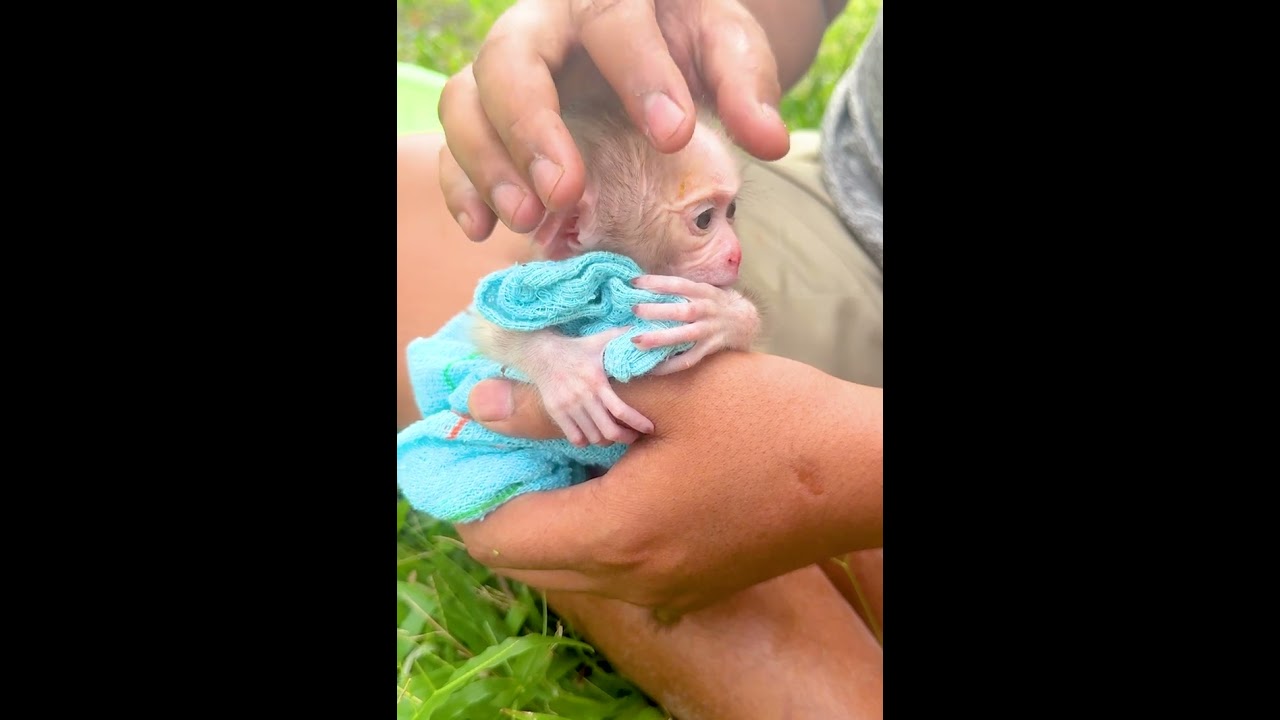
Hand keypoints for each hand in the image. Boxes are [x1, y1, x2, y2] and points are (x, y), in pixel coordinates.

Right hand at [437, 0, 789, 241]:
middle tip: (567, 191)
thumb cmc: (687, 47)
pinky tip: (484, 229)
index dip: (639, 73)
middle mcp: (541, 27)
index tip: (674, 133)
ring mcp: (504, 72)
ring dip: (489, 165)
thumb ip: (746, 83)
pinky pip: (452, 146)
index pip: (611, 19)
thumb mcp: (725, 49)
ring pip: (465, 101)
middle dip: (532, 127)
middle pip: (509, 58)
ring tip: (530, 219)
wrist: (653, 54)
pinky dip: (461, 188)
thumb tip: (770, 140)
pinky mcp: (486, 117)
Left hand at [460, 351, 882, 615]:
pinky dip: (590, 522)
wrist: (863, 471)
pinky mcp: (690, 585)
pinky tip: (613, 465)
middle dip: (505, 496)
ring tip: (564, 438)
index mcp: (618, 536)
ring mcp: (664, 592)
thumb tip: (481, 402)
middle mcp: (631, 582)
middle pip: (526, 558)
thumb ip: (564, 401)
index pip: (497, 536)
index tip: (483, 429)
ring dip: (548, 509)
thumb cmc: (771, 419)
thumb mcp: (662, 390)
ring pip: (566, 564)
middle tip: (519, 427)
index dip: (472, 484)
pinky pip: (610, 566)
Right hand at [521, 327, 652, 446]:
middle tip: (633, 436)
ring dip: (606, 440)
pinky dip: (586, 441)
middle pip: (609, 431)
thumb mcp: (600, 340)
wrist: (541, 353)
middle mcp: (583, 397)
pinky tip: (591, 434)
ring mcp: (568, 406)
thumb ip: (622, 337)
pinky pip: (575, 438)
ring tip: (613, 434)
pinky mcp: (556, 412)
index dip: (638, 423)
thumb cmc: (577, 348)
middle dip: (626, 437)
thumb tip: (644, 332)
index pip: (621, 410)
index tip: (649, 428)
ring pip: (593, 438)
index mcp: (597, 381)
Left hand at [630, 274, 760, 374]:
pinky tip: (651, 369)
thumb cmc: (715, 302)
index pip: (678, 284)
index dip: (656, 282)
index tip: (634, 282)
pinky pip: (689, 359)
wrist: (746, 320)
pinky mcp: (710, 348)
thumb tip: (644, 284)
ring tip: (635, 341)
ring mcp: (709, 330)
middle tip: (634, 310)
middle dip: (657, 310)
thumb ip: (679, 288)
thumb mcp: (702, 289)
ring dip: (660, 338)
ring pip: (684, 335)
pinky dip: (670, 365)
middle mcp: (707, 310)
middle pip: (681, 311)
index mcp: (703, 291)